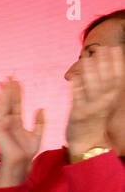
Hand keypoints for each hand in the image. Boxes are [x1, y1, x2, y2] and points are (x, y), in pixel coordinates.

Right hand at [0, 78, 43, 185]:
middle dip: (8, 89)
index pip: (16, 104)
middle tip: (9, 76)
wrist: (21, 161)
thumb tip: (41, 108)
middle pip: (8, 102)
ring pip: (3, 105)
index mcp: (17, 121)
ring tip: (3, 81)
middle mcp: (9, 121)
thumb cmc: (27, 151)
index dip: (17, 93)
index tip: (17, 81)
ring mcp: (3, 124)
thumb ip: (39, 122)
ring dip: (3, 93)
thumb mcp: (38, 134)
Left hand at [67, 43, 124, 157]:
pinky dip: (75, 87)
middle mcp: (105, 103)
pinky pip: (77, 98)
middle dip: (105, 63)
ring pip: (92, 87)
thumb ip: (103, 87)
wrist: (88, 144)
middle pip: (107, 79)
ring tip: (87, 57)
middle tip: (102, 47)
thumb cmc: (94, 121)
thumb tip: (100, 68)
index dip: (117, 62)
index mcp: (112, 99)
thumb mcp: (103, 102)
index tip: (116, 48)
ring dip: (90, 72)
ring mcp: (92, 108)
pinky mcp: (78, 115)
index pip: (118, 77)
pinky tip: (73, 76)